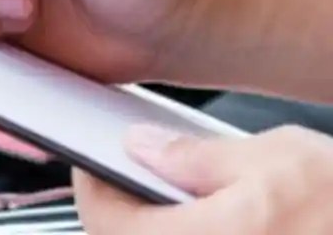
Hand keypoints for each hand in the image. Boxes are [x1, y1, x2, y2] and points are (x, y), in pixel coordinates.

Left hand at [76, 123, 332, 232]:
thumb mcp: (280, 161)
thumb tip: (145, 149)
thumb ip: (198, 158)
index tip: (101, 162)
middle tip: (146, 182)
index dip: (96, 186)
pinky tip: (229, 228)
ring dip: (169, 232)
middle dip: (129, 216)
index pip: (103, 219)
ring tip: (196, 206)